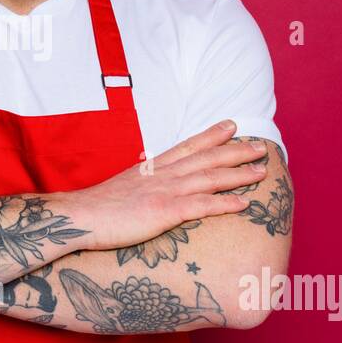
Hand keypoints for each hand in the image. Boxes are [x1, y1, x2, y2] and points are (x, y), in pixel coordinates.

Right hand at [58, 120, 267, 251]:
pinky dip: (225, 203)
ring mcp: (165, 191)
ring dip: (239, 174)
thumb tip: (148, 188)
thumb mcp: (123, 187)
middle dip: (236, 151)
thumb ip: (141, 184)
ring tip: (262, 171)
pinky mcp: (164, 211)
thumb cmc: (97, 208)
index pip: (187, 146)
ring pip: (210, 178)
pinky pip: (202, 206)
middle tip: (260, 146)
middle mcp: (162, 174)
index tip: (230, 126)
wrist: (79, 216)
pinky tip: (244, 203)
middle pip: (206, 158)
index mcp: (152, 167)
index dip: (211, 135)